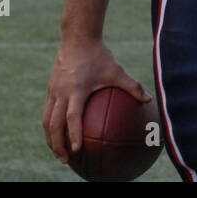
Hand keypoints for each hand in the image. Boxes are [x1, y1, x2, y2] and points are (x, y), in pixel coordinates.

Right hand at [43, 38, 151, 163]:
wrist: (77, 37)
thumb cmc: (99, 55)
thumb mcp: (116, 70)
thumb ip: (133, 86)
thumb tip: (149, 99)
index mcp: (77, 89)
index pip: (72, 117)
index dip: (74, 134)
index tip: (77, 150)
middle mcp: (61, 92)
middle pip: (53, 124)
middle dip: (57, 144)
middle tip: (65, 160)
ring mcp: (53, 91)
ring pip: (46, 120)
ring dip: (50, 138)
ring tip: (58, 153)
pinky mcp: (51, 89)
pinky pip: (47, 112)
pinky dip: (50, 126)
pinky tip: (57, 135)